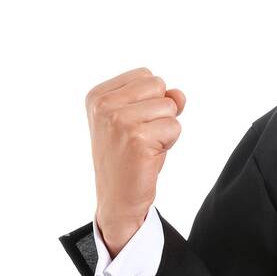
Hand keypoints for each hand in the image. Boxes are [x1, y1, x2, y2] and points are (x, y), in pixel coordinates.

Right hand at [87, 67, 184, 253]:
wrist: (118, 199)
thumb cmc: (129, 158)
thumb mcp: (139, 120)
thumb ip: (159, 99)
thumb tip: (179, 95)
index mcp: (97, 96)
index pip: (146, 76)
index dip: (150, 101)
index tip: (133, 125)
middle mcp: (104, 105)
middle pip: (158, 85)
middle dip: (159, 112)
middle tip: (142, 137)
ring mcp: (119, 121)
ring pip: (169, 106)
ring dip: (165, 129)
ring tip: (145, 147)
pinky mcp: (137, 138)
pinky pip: (174, 126)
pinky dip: (168, 143)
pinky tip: (148, 157)